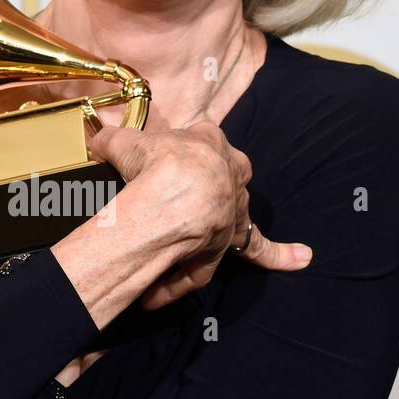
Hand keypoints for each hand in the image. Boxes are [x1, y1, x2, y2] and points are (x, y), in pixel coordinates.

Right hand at [88, 116, 311, 308]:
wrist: (180, 193)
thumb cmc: (157, 163)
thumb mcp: (127, 144)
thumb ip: (112, 141)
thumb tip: (96, 140)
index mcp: (208, 141)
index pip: (198, 139)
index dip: (175, 153)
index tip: (160, 162)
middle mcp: (229, 171)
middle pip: (219, 177)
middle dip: (200, 189)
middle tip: (175, 202)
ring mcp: (235, 204)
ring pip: (231, 214)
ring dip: (212, 228)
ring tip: (187, 245)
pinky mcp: (236, 236)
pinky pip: (260, 247)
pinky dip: (280, 255)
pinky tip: (302, 259)